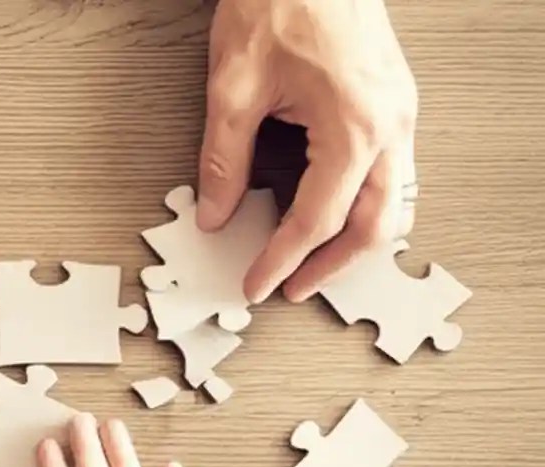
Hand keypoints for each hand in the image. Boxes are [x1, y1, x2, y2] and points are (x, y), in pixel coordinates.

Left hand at [197, 0, 418, 302]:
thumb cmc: (280, 2)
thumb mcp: (233, 86)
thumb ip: (224, 159)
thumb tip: (214, 213)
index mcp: (352, 126)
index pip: (317, 220)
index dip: (282, 259)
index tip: (257, 284)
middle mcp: (389, 124)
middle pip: (373, 225)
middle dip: (331, 266)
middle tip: (291, 288)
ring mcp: (400, 112)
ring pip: (394, 202)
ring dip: (357, 239)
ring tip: (313, 260)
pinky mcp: (395, 101)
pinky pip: (394, 172)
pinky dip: (367, 204)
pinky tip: (335, 211)